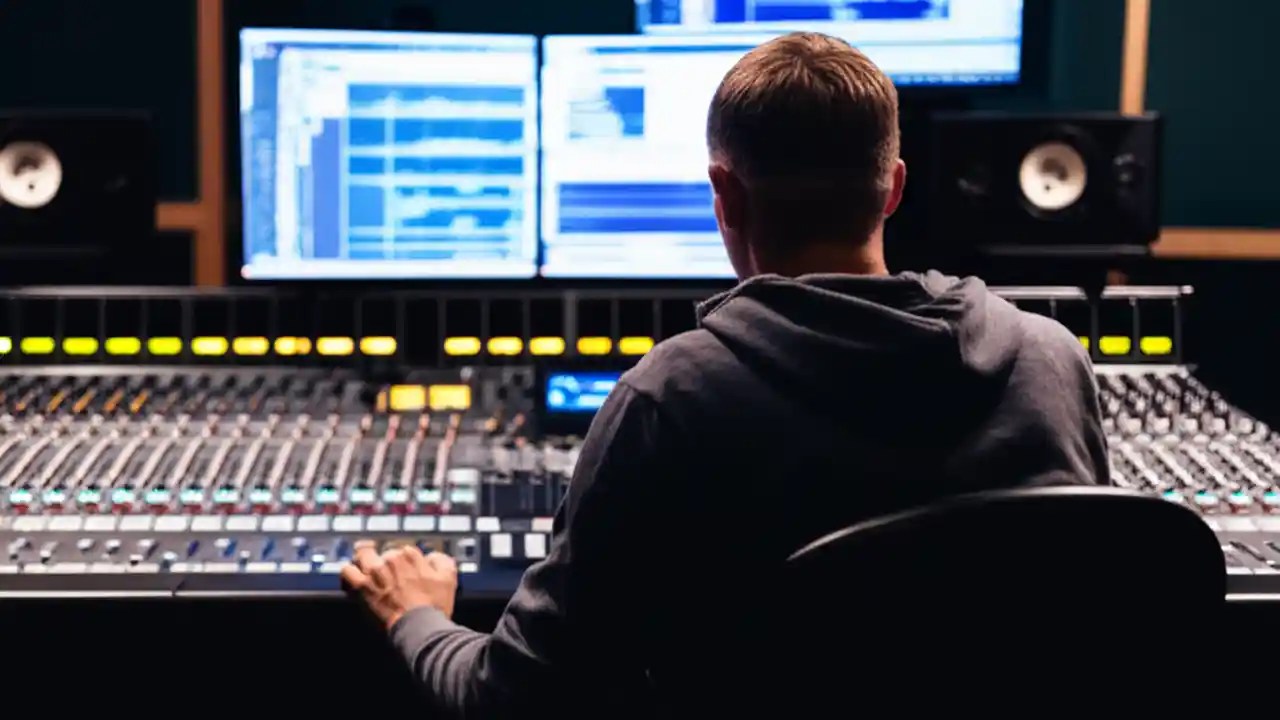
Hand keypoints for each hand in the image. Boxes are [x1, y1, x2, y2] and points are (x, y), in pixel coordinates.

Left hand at [340, 541, 458, 629]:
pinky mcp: (363, 586)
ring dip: (364, 560)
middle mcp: (391, 559)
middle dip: (386, 563)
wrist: (419, 625)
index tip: (407, 573)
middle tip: (390, 577)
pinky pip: (347, 572)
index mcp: (411, 556)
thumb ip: (441, 561)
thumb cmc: (434, 605)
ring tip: (365, 567)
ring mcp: (375, 572)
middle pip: (384, 553)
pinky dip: (348, 572)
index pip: (405, 551)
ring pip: (362, 555)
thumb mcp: (449, 579)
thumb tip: (431, 557)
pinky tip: (351, 577)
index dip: (406, 562)